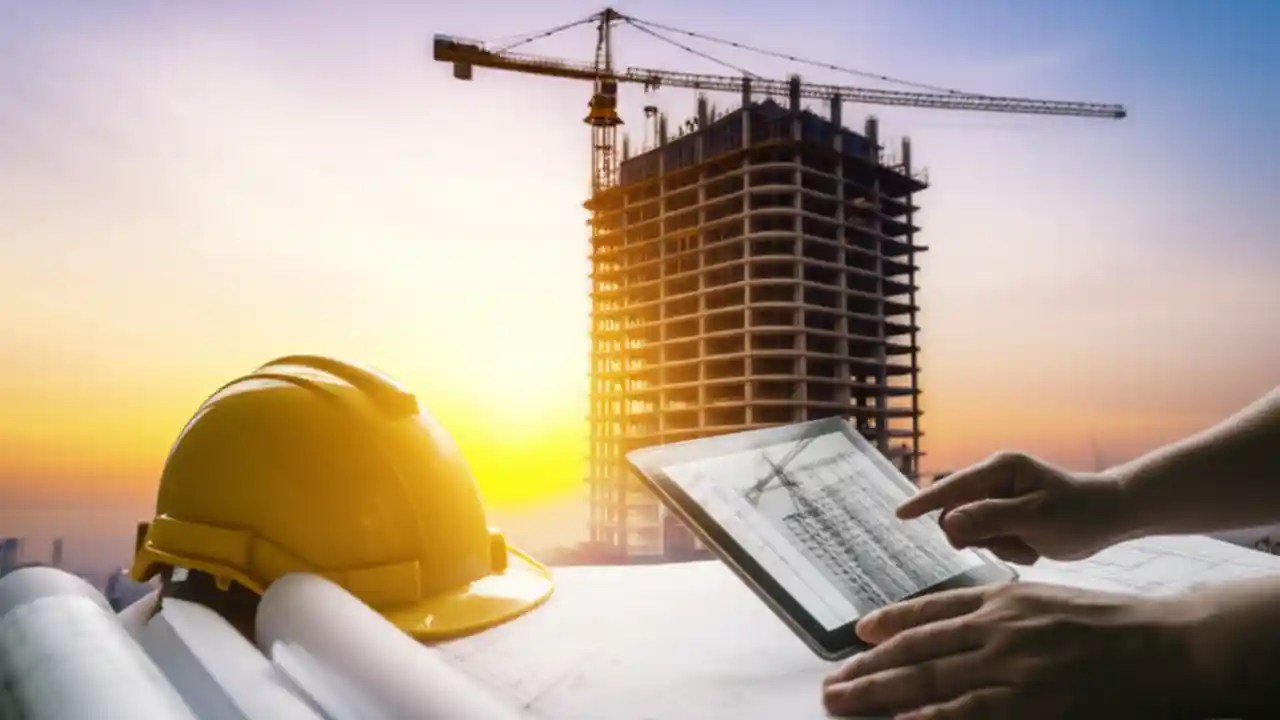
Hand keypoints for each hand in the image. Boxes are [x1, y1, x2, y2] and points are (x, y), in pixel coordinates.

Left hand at [822, 583, 1194, 718]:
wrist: (1166, 645)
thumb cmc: (1110, 624)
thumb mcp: (1046, 600)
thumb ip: (1001, 609)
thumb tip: (959, 624)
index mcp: (1001, 600)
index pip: (929, 612)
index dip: (888, 623)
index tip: (856, 633)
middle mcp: (997, 628)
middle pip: (916, 648)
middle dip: (867, 667)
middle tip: (831, 682)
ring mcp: (1012, 666)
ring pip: (929, 680)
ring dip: (878, 692)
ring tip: (842, 702)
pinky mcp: (1033, 702)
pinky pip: (970, 712)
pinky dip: (932, 718)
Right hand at [898, 452, 1130, 563]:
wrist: (1109, 518)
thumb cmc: (1077, 513)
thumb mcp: (1035, 517)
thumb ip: (990, 518)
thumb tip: (947, 522)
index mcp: (999, 469)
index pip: (951, 487)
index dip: (924, 502)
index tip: (899, 516)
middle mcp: (994, 479)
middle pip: (957, 512)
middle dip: (977, 535)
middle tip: (1010, 543)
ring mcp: (999, 497)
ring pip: (972, 530)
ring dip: (996, 545)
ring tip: (1028, 545)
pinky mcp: (1005, 515)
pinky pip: (988, 538)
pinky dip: (1007, 549)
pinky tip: (1032, 547)